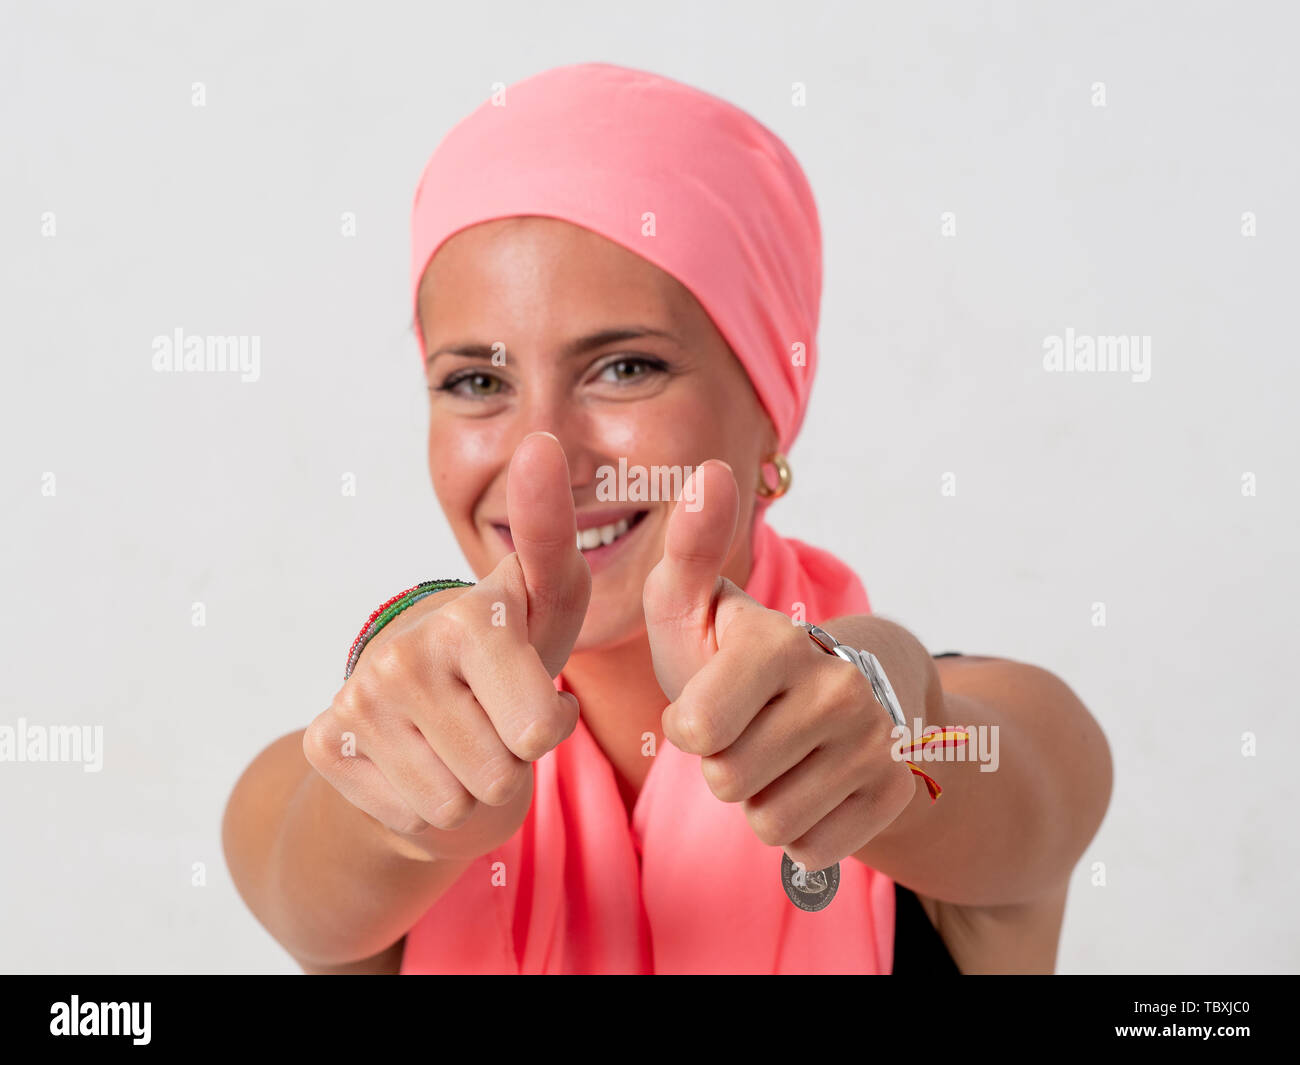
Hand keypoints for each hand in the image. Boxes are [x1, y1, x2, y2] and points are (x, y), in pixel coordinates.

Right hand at [303, 432, 590, 861]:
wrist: (424, 700)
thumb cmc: (508, 651)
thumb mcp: (549, 604)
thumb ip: (555, 535)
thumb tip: (537, 438)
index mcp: (469, 617)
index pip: (540, 729)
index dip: (547, 727)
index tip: (527, 694)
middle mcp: (405, 655)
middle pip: (500, 774)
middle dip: (509, 762)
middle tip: (492, 720)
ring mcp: (358, 700)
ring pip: (455, 804)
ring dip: (470, 786)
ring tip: (460, 738)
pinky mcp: (324, 743)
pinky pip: (411, 818)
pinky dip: (424, 804)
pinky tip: (418, 758)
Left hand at [641, 461, 913, 872]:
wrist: (846, 691)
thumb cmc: (739, 654)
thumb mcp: (697, 606)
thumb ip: (689, 550)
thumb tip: (711, 470)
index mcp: (782, 643)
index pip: (697, 730)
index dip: (688, 725)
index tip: (708, 698)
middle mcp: (840, 690)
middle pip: (728, 782)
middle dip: (723, 764)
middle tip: (748, 728)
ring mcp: (877, 745)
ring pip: (769, 823)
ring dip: (759, 798)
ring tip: (777, 754)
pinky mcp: (896, 794)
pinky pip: (811, 850)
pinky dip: (800, 828)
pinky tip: (811, 783)